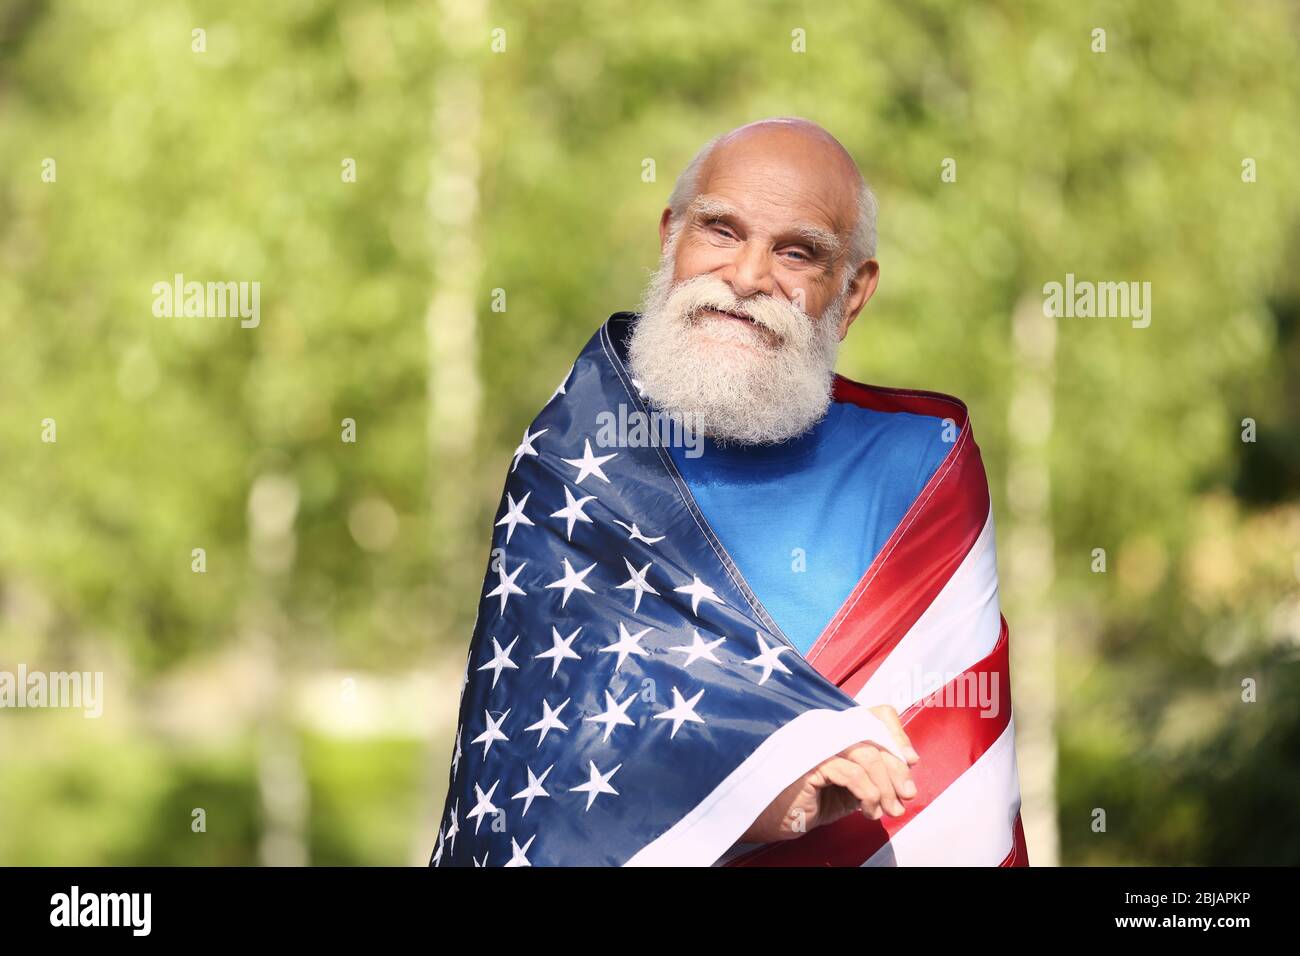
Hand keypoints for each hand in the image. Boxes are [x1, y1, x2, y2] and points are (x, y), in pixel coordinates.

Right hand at [739, 705, 920, 843]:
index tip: (911, 761)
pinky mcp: (810, 762)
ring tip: (888, 810)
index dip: (897, 733)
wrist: (777, 819)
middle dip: (897, 770)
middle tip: (907, 796)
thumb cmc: (814, 801)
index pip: (876, 714)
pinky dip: (868, 794)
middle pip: (876, 738)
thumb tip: (908, 764)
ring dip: (885, 788)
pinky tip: (868, 811)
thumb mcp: (854, 785)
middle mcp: (828, 730)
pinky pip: (851, 774)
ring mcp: (817, 743)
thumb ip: (876, 771)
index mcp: (840, 731)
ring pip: (867, 756)